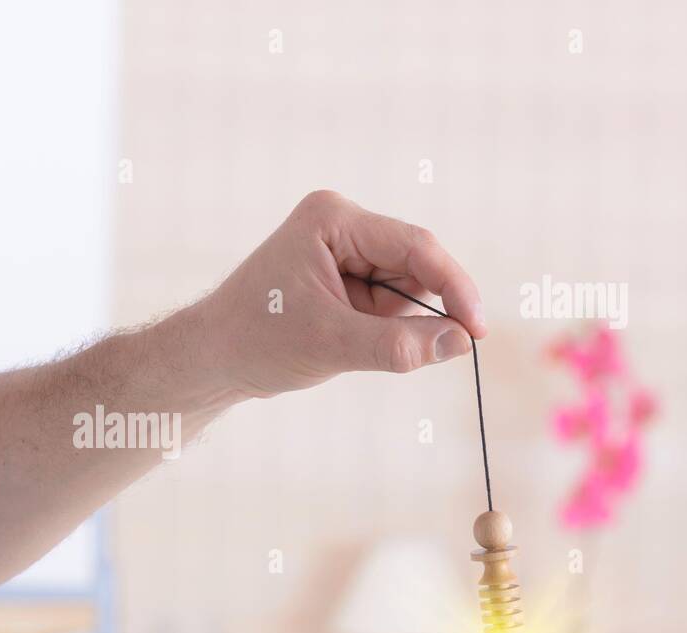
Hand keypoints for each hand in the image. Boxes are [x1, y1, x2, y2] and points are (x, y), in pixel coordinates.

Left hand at [189, 190, 485, 398]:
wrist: (210, 360)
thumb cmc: (256, 342)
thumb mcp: (332, 346)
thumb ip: (398, 344)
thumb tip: (460, 342)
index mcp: (333, 219)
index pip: (415, 246)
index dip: (454, 288)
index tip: (477, 330)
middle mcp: (340, 224)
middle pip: (414, 266)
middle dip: (415, 311)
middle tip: (403, 351)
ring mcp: (341, 249)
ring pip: (404, 288)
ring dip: (393, 324)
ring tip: (345, 344)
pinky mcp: (341, 276)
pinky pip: (386, 302)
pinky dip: (381, 329)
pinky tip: (344, 341)